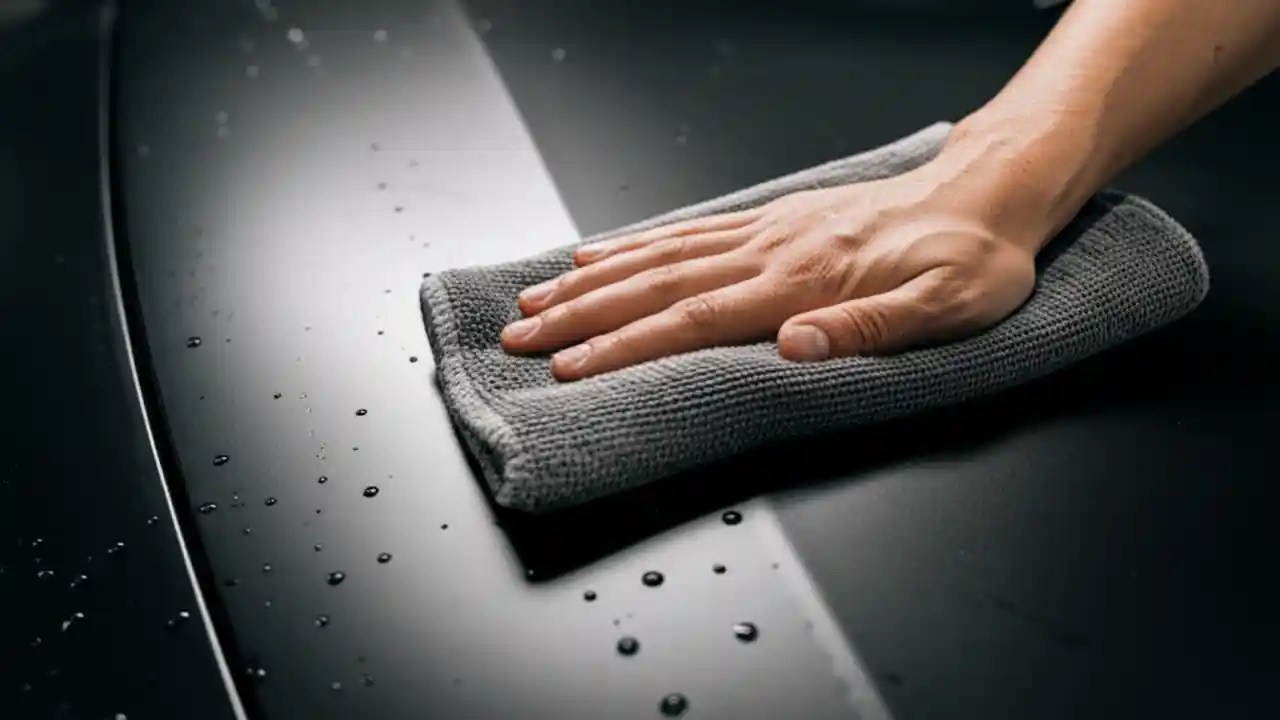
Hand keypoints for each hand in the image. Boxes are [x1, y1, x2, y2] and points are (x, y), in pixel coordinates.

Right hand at [500, 153, 1045, 381]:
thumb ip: (864, 328)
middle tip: (522, 335)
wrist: (986, 194)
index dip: (626, 346)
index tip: (572, 367)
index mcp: (803, 282)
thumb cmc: (970, 260)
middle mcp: (771, 253)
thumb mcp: (944, 309)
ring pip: (661, 256)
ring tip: (539, 299)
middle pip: (656, 286)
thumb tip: (792, 347)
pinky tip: (601, 254)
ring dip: (593, 281)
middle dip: (582, 314)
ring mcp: (766, 232)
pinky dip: (636, 244)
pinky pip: (690, 231)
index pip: (694, 319)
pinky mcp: (772, 221)